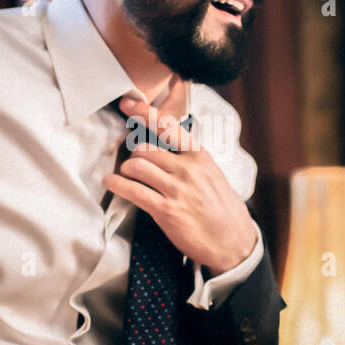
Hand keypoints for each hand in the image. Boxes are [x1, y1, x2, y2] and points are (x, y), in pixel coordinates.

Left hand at [105, 93, 257, 274]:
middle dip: (132, 152)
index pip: (168, 126)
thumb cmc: (221, 208)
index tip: (128, 103)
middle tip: (130, 160)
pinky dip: (117, 184)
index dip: (144, 112)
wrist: (233, 242)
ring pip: (136, 165)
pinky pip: (133, 191)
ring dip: (125, 169)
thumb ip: (188, 159)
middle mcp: (188, 169)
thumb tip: (162, 144)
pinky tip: (110, 182)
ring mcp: (176, 189)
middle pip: (144, 147)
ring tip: (123, 173)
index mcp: (199, 156)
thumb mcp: (211, 174)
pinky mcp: (166, 210)